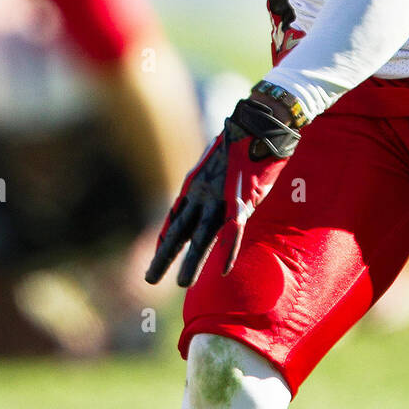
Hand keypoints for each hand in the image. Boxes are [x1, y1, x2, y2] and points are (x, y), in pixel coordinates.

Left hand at [144, 87, 303, 286]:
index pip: (176, 216)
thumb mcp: (222, 162)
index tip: (157, 253)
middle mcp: (202, 193)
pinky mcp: (242, 200)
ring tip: (182, 284)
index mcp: (196, 184)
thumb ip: (215, 178)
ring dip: (193, 261)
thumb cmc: (244, 140)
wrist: (259, 124)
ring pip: (202, 236)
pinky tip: (223, 269)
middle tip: (149, 279)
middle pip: (180, 230)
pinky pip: (233, 231)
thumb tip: (217, 183)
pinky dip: (228, 251)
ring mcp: (220, 198)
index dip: (166, 237)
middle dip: (164, 255)